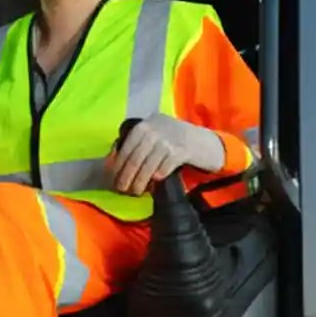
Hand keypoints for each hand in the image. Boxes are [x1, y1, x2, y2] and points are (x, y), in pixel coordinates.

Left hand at [106, 114, 225, 195]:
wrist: (202, 141)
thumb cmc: (173, 139)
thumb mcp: (154, 133)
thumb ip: (137, 143)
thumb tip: (114, 160)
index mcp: (144, 125)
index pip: (126, 148)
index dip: (118, 165)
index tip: (114, 178)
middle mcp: (155, 130)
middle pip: (135, 159)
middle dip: (126, 176)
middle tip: (121, 189)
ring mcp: (168, 140)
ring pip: (148, 167)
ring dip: (140, 182)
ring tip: (135, 191)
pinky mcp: (181, 152)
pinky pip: (163, 169)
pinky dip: (157, 178)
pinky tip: (154, 183)